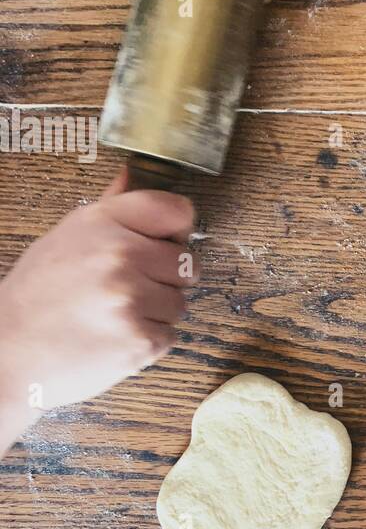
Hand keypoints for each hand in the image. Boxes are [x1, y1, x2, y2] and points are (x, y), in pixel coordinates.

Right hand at [0, 174, 196, 452]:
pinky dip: (147, 341)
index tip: (164, 244)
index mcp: (102, 222)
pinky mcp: (140, 340)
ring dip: (155, 312)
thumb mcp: (65, 239)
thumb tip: (132, 174)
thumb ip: (109, 211)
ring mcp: (132, 298)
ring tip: (112, 315)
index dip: (177, 231)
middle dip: (164, 278)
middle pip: (186, 262)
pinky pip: (169, 335)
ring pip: (180, 302)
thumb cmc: (36, 296)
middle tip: (125, 290)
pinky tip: (113, 338)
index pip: (176, 211)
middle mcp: (120, 254)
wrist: (9, 354)